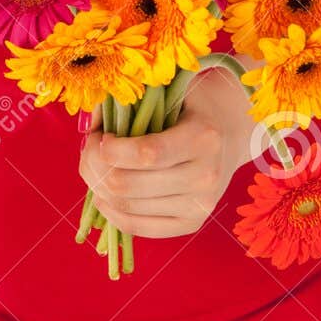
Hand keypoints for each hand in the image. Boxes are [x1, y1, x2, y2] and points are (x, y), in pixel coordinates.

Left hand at [78, 70, 252, 238]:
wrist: (230, 133)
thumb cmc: (192, 107)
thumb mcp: (169, 92)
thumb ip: (131, 102)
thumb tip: (92, 120)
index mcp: (202, 138)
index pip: (146, 154)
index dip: (112, 150)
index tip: (100, 136)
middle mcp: (205, 176)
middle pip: (129, 184)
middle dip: (95, 166)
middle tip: (89, 149)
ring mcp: (200, 205)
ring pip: (127, 206)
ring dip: (98, 187)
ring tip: (96, 167)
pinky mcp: (191, 224)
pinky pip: (137, 228)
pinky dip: (111, 212)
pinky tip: (103, 194)